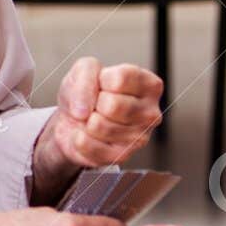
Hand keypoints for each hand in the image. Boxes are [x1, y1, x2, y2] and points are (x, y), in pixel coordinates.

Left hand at [45, 57, 162, 168]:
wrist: (74, 117)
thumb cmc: (89, 91)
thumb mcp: (85, 69)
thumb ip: (85, 76)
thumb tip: (83, 111)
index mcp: (150, 86)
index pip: (120, 79)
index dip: (101, 80)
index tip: (103, 83)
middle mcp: (151, 112)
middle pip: (112, 105)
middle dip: (94, 103)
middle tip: (97, 104)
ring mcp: (140, 137)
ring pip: (99, 126)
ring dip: (86, 121)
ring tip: (94, 119)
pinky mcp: (122, 156)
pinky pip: (90, 146)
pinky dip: (79, 138)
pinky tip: (87, 134)